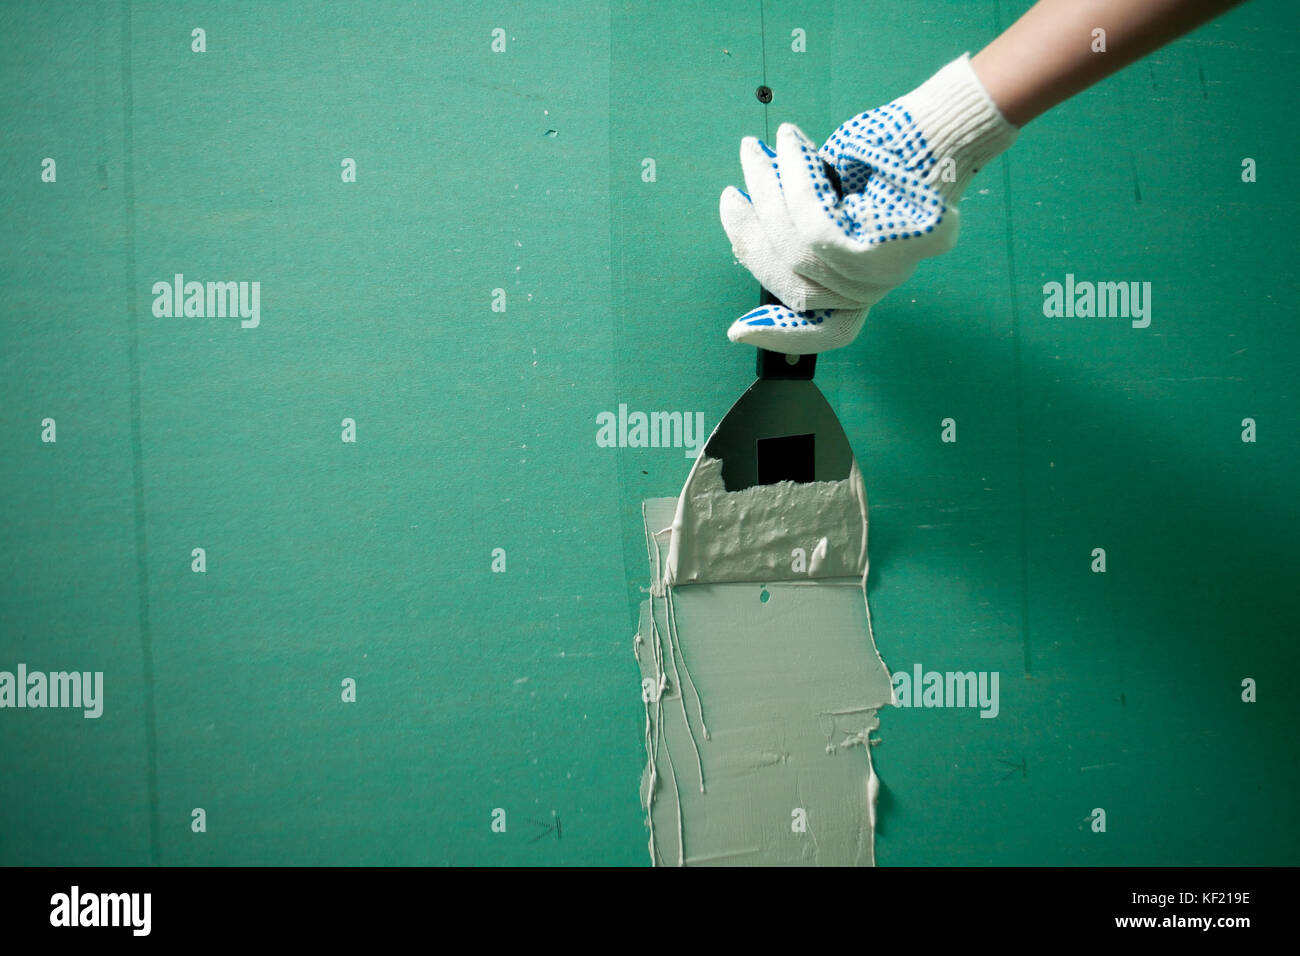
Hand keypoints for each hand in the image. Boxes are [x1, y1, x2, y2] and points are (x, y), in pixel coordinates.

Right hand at [719, 54, 1018, 354]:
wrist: (940, 128)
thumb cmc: (886, 160)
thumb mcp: (837, 202)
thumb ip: (803, 230)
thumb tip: (751, 231)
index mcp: (864, 285)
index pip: (824, 330)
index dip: (779, 335)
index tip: (738, 330)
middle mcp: (874, 289)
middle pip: (791, 286)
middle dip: (750, 235)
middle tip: (730, 195)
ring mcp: (877, 275)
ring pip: (793, 248)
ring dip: (765, 190)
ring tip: (754, 150)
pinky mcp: (876, 250)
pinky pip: (811, 222)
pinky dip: (791, 177)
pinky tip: (787, 144)